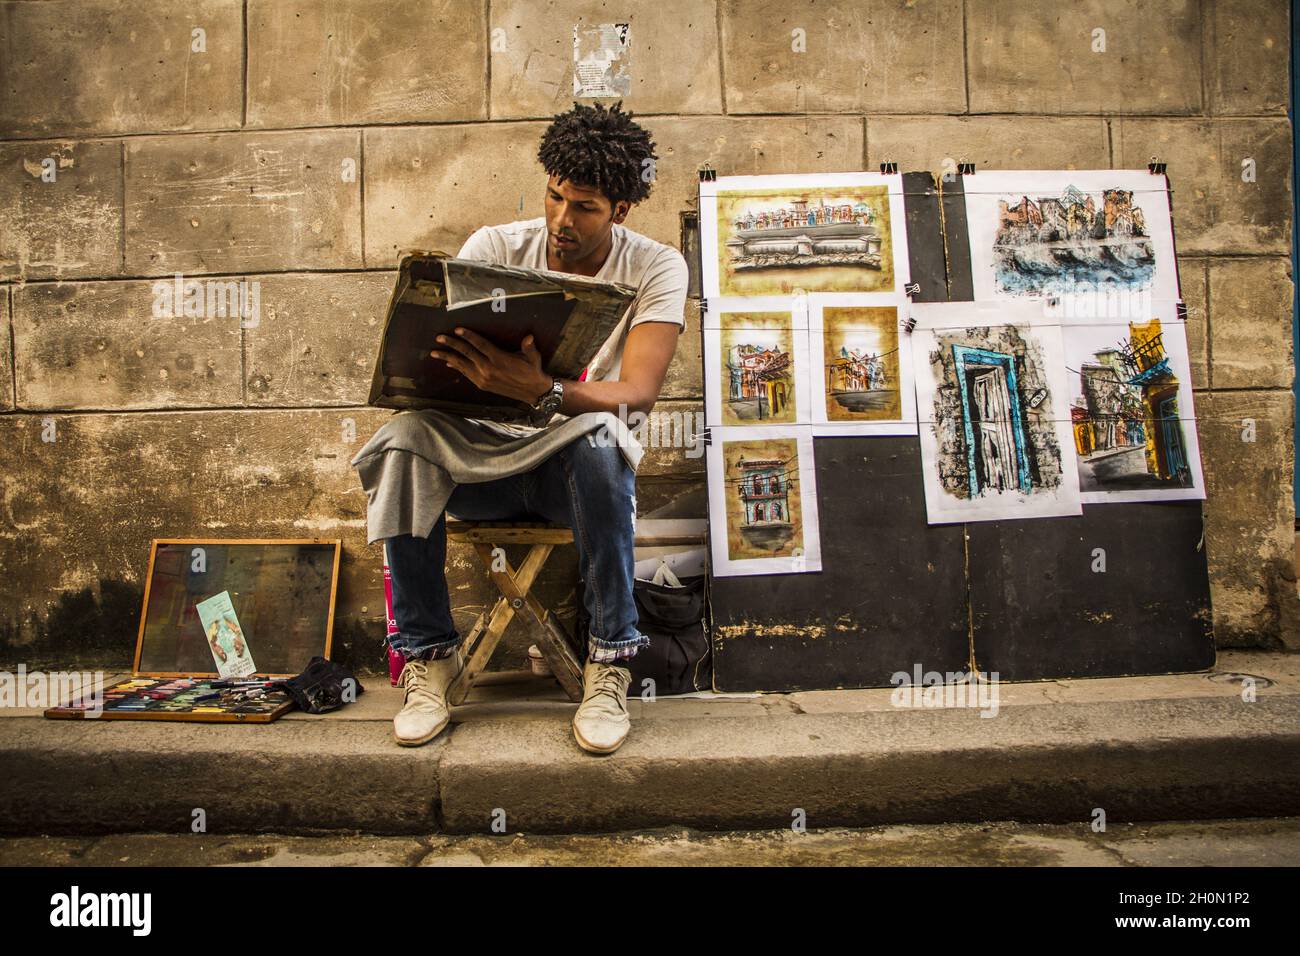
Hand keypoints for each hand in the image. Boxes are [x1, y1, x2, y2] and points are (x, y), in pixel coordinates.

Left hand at [431, 328, 551, 403]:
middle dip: (451, 345)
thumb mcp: (533, 358)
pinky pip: (466, 374)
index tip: (457, 330)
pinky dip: (457, 367)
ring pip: (462, 365)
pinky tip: (449, 363)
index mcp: (499, 359)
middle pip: (466, 353)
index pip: (480, 345)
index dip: (468, 336)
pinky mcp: (483, 385)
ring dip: (448, 357)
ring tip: (434, 352)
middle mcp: (489, 369)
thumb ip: (529, 347)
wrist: (533, 392)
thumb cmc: (533, 371)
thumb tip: (529, 337)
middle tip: (439, 338)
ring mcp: (484, 378)